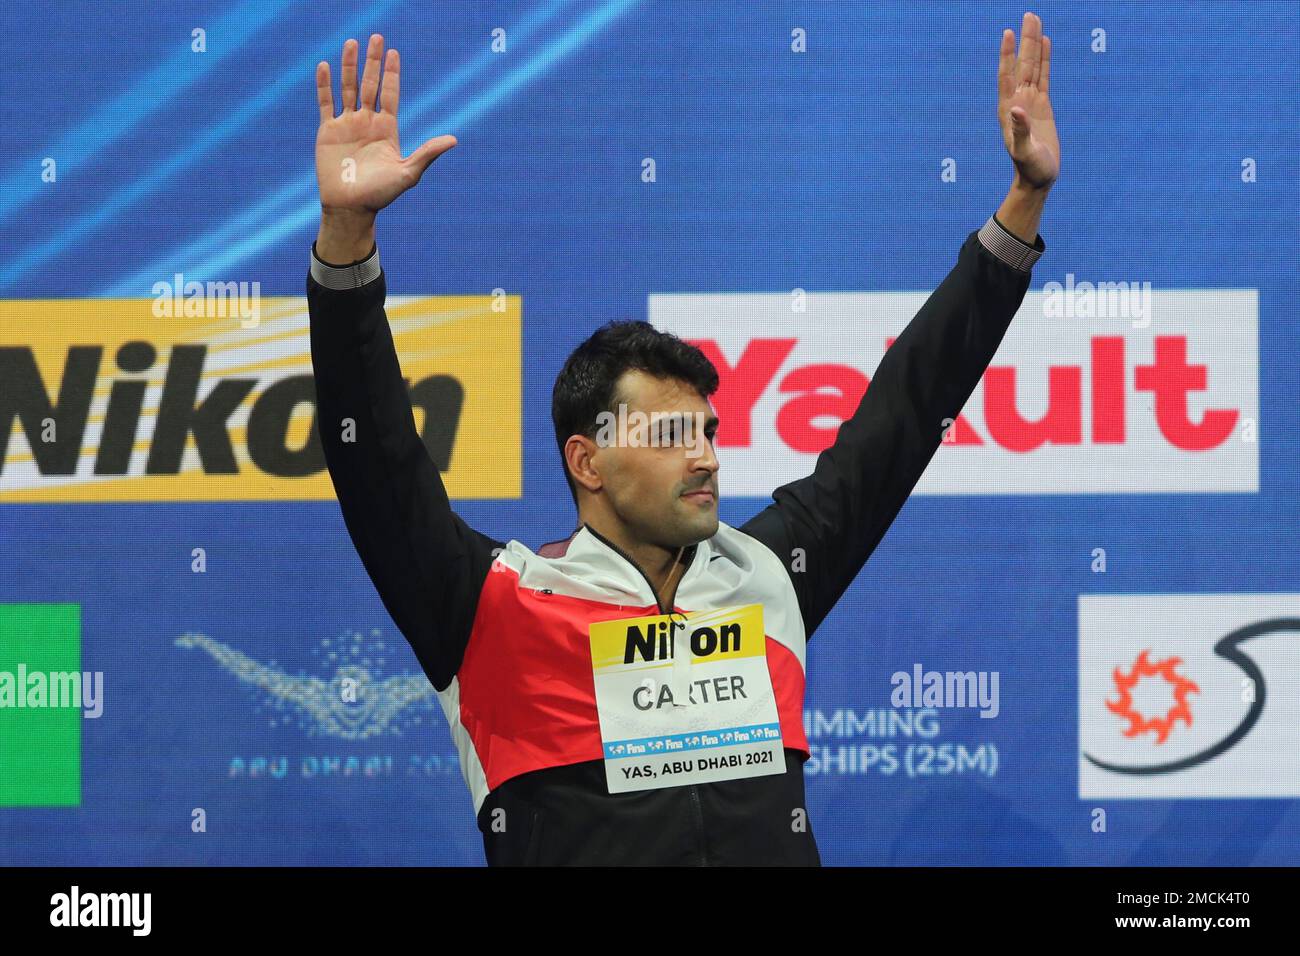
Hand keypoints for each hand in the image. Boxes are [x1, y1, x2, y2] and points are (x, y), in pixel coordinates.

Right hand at [314, 34, 455, 218]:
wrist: (351, 207)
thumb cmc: (381, 195)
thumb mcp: (408, 173)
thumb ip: (428, 154)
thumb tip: (454, 140)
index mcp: (387, 129)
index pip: (391, 94)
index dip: (392, 74)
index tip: (393, 53)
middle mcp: (367, 122)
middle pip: (369, 85)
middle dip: (372, 62)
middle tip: (376, 37)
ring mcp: (347, 125)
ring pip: (347, 88)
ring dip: (349, 66)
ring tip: (351, 42)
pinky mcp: (328, 131)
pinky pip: (325, 103)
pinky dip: (324, 85)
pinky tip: (325, 66)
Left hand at [998, 12, 1058, 190]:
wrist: (1038, 177)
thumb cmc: (1029, 168)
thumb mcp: (1024, 151)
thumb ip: (1019, 130)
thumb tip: (1015, 108)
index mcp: (1009, 109)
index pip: (1007, 75)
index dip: (1007, 54)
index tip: (1008, 32)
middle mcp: (1017, 101)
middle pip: (1022, 64)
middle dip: (1025, 40)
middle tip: (1028, 14)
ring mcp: (1030, 101)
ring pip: (1033, 66)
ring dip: (1034, 45)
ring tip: (1036, 21)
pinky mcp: (1043, 105)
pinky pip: (1044, 76)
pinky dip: (1045, 60)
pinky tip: (1046, 43)